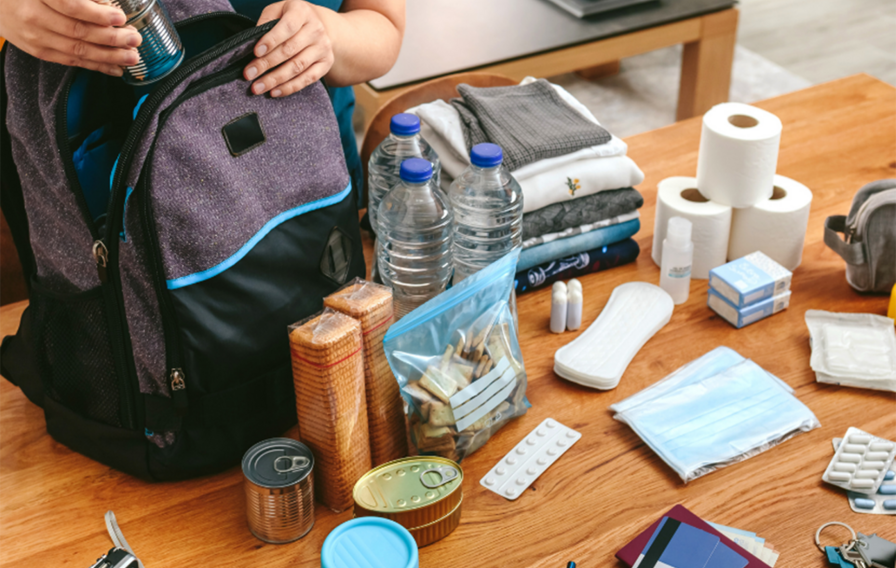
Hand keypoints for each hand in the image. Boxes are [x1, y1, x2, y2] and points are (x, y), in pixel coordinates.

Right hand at [0, 0, 141, 75]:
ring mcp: (33, 36)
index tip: (120, 16)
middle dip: (112, 39)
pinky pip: (70, 61)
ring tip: (131, 57)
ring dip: (108, 56)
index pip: (71, 6)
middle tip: (134, 39)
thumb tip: (107, 3)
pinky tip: (114, 68)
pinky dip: (95, 65)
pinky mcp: (37, 50)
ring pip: (76, 50)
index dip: (97, 14)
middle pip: (78, 32)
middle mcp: (33, 16)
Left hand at [243, 0, 334, 97]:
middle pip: (289, 50)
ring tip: (258, 87)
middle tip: (249, 74)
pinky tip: (275, 91)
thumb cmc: (291, 18)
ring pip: (297, 67)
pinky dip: (290, 87)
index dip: (271, 40)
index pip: (287, 27)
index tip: (256, 52)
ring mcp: (323, 48)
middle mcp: (316, 29)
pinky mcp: (326, 63)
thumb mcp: (278, 11)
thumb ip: (266, 22)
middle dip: (266, 64)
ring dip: (276, 79)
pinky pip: (308, 79)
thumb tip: (252, 43)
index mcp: (301, 12)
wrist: (319, 25)